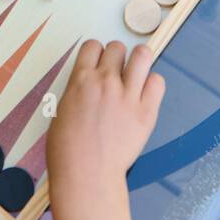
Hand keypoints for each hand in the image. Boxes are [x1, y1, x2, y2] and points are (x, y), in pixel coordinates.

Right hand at [47, 41, 164, 219]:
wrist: (86, 174)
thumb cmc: (67, 149)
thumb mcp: (62, 110)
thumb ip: (79, 90)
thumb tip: (89, 83)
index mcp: (80, 80)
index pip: (93, 46)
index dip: (96, 53)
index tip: (98, 63)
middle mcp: (105, 81)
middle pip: (117, 47)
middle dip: (116, 57)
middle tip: (116, 74)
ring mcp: (128, 95)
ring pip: (142, 55)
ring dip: (138, 61)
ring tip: (136, 74)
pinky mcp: (146, 111)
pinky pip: (158, 82)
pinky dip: (153, 84)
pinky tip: (145, 94)